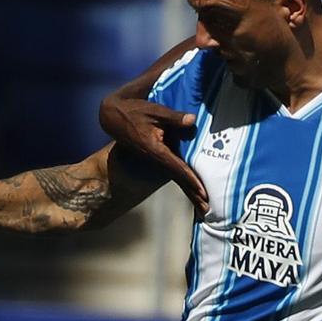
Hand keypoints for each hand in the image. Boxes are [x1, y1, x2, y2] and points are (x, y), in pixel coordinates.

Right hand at [98, 95, 207, 210]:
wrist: (114, 118)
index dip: (190, 179)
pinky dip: (184, 181)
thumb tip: (192, 121)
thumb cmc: (134, 113)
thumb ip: (174, 117)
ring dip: (190, 192)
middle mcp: (156, 160)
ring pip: (176, 178)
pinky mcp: (158, 158)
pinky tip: (193, 190)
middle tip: (207, 209)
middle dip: (192, 194)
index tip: (202, 191)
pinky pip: (173, 172)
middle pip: (178, 180)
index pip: (176, 167)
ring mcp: (156, 161)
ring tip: (203, 206)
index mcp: (155, 150)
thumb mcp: (154, 111)